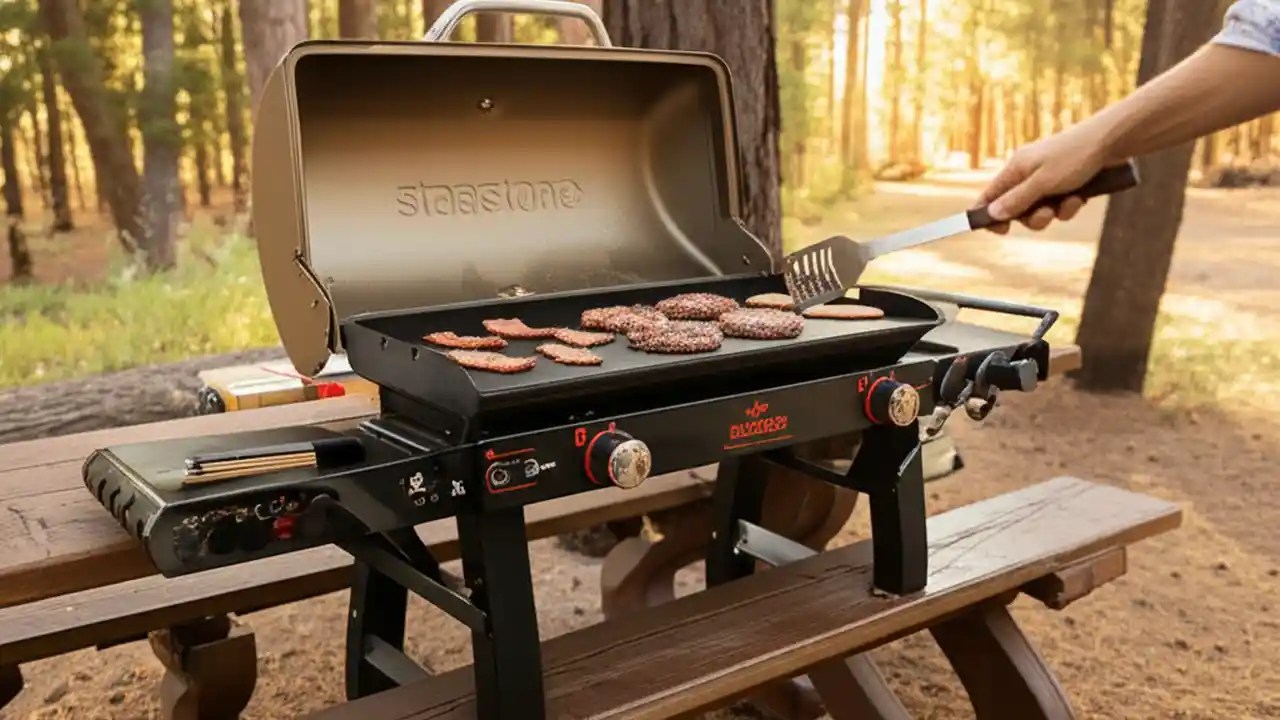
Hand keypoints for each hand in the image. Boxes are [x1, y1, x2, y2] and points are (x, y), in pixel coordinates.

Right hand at [976, 123, 1113, 233]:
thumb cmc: (1075, 157)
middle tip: (1046, 216)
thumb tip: (992, 214)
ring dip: (1055, 213)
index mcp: (1016, 168)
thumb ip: (1017, 200)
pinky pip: (1059, 206)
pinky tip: (1081, 197)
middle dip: (1032, 218)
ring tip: (1069, 203)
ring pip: (1040, 210)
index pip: (990, 195)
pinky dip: (1069, 206)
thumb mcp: (1043, 182)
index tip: (1000, 231)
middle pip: (1017, 209)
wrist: (1113, 141)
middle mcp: (1028, 174)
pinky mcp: (1066, 184)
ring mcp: (1048, 179)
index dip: (989, 215)